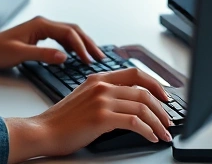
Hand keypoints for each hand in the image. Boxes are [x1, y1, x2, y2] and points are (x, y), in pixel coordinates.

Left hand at [0, 15, 104, 69]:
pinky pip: (62, 38)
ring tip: (93, 57)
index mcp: (40, 25)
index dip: (81, 47)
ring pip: (69, 33)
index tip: (89, 60)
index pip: (68, 33)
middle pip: (73, 30)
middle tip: (100, 57)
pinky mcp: (40, 35)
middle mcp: (44, 23)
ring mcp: (42, 28)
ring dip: (82, 44)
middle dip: (88, 43)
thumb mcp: (19, 54)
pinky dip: (72, 46)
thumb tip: (64, 57)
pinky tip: (77, 55)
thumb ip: (42, 55)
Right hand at [5, 68, 172, 162]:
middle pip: (144, 92)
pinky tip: (150, 137)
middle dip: (162, 109)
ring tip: (163, 134)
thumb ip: (105, 94)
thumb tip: (131, 104)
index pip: (135, 74)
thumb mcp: (84, 98)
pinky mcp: (102, 117)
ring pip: (142, 108)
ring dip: (158, 123)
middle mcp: (102, 86)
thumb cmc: (62, 120)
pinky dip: (148, 131)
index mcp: (98, 78)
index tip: (165, 97)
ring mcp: (102, 100)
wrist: (43, 130)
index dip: (155, 84)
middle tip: (168, 122)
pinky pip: (134, 122)